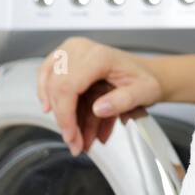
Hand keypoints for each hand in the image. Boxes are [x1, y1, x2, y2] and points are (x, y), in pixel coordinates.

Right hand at [37, 37, 163, 155]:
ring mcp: (70, 52)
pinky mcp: (65, 59)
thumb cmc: (145, 80)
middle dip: (65, 122)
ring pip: (51, 88)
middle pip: (56, 89)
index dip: (66, 116)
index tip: (72, 137)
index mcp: (99, 56)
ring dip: (64, 118)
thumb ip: (123, 101)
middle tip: (77, 144)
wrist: (147, 73)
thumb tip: (99, 109)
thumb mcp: (144, 93)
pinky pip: (48, 82)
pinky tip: (69, 121)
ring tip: (81, 140)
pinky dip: (57, 105)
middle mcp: (81, 50)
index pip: (68, 87)